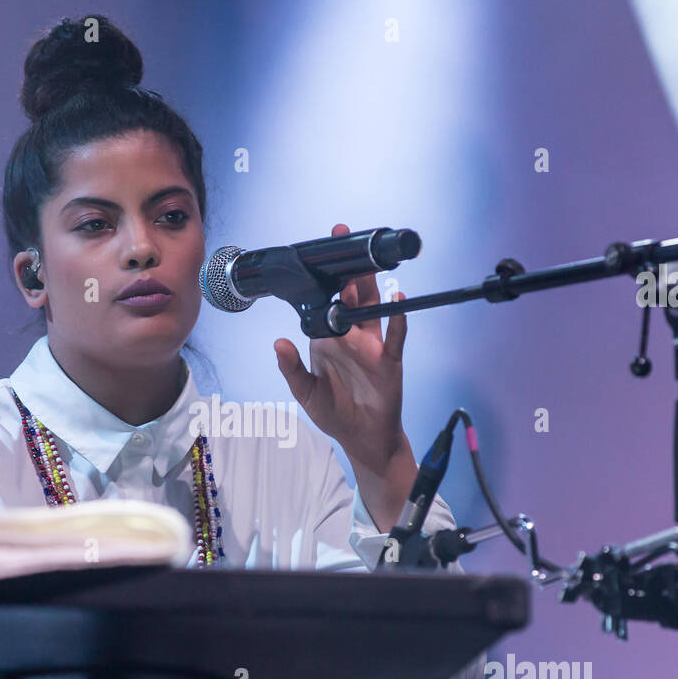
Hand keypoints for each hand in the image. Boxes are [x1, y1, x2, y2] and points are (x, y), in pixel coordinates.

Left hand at [274, 223, 409, 475]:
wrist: (363, 437)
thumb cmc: (334, 413)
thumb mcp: (306, 392)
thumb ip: (291, 369)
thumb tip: (278, 343)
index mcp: (327, 338)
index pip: (324, 303)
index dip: (322, 281)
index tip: (316, 256)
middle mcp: (350, 336)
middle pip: (350, 296)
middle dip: (348, 270)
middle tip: (343, 241)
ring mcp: (372, 345)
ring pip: (372, 308)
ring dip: (370, 286)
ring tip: (367, 265)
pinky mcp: (389, 359)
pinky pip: (396, 335)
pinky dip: (398, 317)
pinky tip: (398, 297)